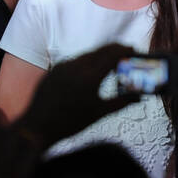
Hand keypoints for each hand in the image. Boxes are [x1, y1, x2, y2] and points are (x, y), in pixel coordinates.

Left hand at [18, 43, 141, 147]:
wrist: (38, 127)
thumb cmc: (71, 123)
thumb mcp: (99, 113)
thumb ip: (121, 102)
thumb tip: (139, 97)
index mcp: (90, 77)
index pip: (112, 55)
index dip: (125, 50)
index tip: (134, 50)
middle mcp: (76, 66)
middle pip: (101, 50)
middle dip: (115, 50)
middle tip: (126, 54)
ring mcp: (63, 66)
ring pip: (88, 55)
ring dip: (101, 56)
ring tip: (110, 65)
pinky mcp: (55, 69)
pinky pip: (75, 61)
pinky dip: (87, 63)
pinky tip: (90, 72)